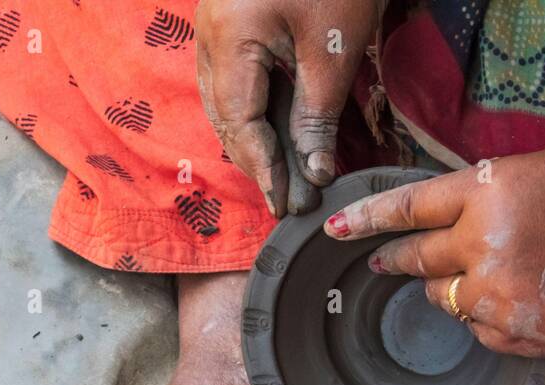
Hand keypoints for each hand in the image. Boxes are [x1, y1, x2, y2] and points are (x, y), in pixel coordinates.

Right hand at [197, 0, 385, 216]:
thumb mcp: (334, 49)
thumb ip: (317, 115)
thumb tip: (314, 171)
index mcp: (230, 41)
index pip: (241, 126)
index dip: (265, 170)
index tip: (288, 204)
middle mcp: (209, 37)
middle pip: (226, 117)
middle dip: (257, 161)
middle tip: (288, 199)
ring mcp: (215, 26)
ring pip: (227, 100)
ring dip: (254, 138)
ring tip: (285, 173)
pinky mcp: (231, 19)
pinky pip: (234, 77)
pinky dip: (256, 108)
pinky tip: (279, 129)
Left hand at [322, 147, 544, 355]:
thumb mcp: (541, 172)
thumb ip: (486, 194)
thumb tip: (442, 218)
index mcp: (488, 195)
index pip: (408, 209)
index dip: (366, 219)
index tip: (333, 228)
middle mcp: (484, 247)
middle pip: (416, 260)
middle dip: (397, 260)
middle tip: (386, 261)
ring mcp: (500, 297)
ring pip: (445, 298)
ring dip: (456, 286)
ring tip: (498, 272)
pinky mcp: (520, 335)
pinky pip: (479, 329)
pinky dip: (490, 317)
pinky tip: (526, 299)